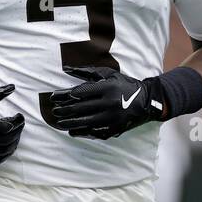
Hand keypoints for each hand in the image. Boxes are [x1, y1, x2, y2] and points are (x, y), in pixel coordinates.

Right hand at [0, 83, 24, 167]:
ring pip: (3, 152)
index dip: (16, 122)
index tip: (20, 117)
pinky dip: (4, 154)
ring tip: (15, 134)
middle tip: (20, 125)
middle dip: (17, 132)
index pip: (3, 128)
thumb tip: (12, 87)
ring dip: (13, 143)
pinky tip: (6, 145)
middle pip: (5, 140)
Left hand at [39, 66, 164, 139]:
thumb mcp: (108, 74)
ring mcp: (112, 118)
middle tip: (54, 111)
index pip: (81, 92)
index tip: (54, 97)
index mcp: (107, 88)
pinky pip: (95, 132)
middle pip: (81, 108)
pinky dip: (82, 133)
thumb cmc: (124, 85)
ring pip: (86, 122)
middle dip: (65, 110)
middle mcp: (109, 103)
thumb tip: (66, 69)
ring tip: (59, 123)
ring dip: (70, 123)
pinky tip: (72, 132)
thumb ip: (87, 72)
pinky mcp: (115, 129)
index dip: (65, 95)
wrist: (147, 101)